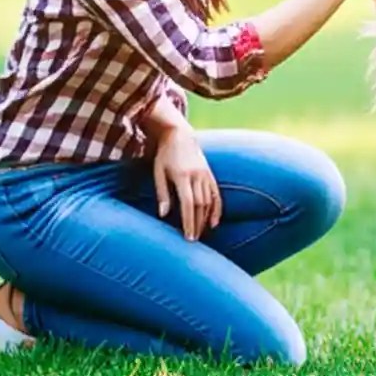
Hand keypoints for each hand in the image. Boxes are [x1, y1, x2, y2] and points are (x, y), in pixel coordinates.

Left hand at [152, 126, 219, 240]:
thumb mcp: (158, 172)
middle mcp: (197, 176)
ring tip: (200, 234)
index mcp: (182, 176)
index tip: (188, 237)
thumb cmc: (165, 155)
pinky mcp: (210, 174)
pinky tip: (214, 223)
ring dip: (205, 219)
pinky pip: (216, 195)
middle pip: (200, 205)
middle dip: (197, 224)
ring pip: (208, 202)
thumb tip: (164, 215)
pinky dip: (217, 209)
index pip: (188, 203)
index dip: (188, 221)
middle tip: (193, 241)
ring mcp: (205, 175)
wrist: (180, 135)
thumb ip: (162, 194)